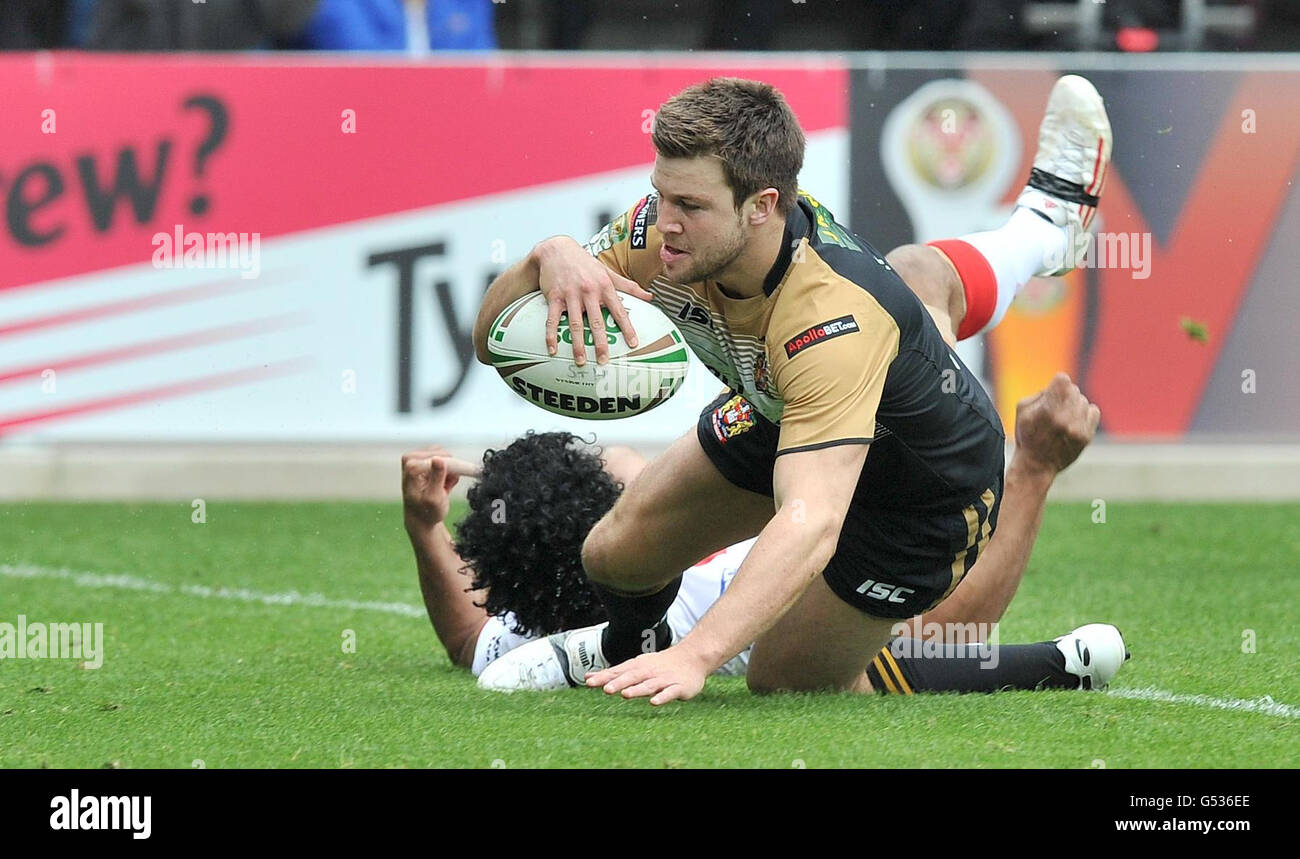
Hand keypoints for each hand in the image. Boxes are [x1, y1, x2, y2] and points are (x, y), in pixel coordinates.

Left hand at [401, 446, 478, 532]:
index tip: (458, 478)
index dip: (452, 468)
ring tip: (443, 488)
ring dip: (450, 472)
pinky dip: (448, 472)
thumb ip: (437, 477)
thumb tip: (438, 458)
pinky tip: (442, 484)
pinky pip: (445, 459)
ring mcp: (417, 458)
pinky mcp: (424, 459)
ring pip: (446, 456)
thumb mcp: (434, 499)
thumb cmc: (426, 512)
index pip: (438, 459)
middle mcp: (411, 459)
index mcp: (411, 467)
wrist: (421, 519)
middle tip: (446, 488)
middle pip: (443, 454)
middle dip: (450, 471)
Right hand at [535, 237, 654, 366]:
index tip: (633, 343)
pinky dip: (551, 335)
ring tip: (581, 360)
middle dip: (601, 343)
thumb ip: (628, 286)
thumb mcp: (608, 272)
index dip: (627, 328)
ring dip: (578, 344)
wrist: (557, 249)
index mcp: (604, 286)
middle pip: (596, 321)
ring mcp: (570, 294)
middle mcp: (588, 291)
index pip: (619, 310)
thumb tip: (650, 296)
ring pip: (575, 323)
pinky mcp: (554, 296)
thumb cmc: (585, 263)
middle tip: (604, 360)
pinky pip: (553, 319)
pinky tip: (553, 349)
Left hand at [585, 647, 709, 705]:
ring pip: (649, 685)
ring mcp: (663, 679)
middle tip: (606, 689)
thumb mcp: (635, 666)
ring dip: (637, 689)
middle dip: (619, 683)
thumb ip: (613, 673)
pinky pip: (669, 693)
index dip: (604, 677)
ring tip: (625, 695)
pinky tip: (654, 702)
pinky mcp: (678, 687)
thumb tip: (588, 677)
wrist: (691, 658)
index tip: (589, 682)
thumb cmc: (658, 665)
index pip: (618, 672)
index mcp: (637, 667)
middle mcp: (649, 672)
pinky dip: (662, 697)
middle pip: (632, 677)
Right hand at [1013, 373, 1100, 475]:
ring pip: (1083, 400)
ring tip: (1063, 418)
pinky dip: (1085, 413)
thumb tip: (1060, 384)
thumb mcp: (1023, 409)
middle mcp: (1064, 418)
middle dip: (1064, 396)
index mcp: (1046, 409)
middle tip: (1055, 409)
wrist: (1036, 465)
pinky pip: (1094, 410)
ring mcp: (1077, 428)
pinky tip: (1074, 421)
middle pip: (1074, 390)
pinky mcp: (1086, 436)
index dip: (1057, 384)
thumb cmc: (1027, 435)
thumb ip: (1041, 392)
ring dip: (1074, 405)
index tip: (1053, 391)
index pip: (1063, 379)